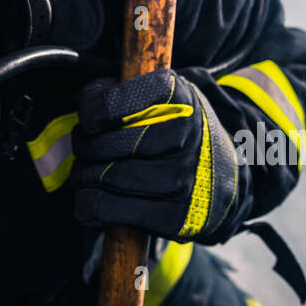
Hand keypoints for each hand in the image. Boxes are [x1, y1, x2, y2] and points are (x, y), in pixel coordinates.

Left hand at [71, 68, 239, 242]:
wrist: (222, 171)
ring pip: (106, 178)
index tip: (89, 120)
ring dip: (83, 177)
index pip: (114, 102)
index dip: (91, 111)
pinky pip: (112, 212)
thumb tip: (85, 103)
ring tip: (86, 172)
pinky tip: (90, 199)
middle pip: (106, 144)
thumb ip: (116, 90)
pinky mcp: (175, 215)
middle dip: (83, 146)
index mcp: (177, 95)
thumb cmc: (174, 128)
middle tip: (83, 147)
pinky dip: (89, 207)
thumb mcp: (155, 96)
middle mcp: (184, 134)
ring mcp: (182, 177)